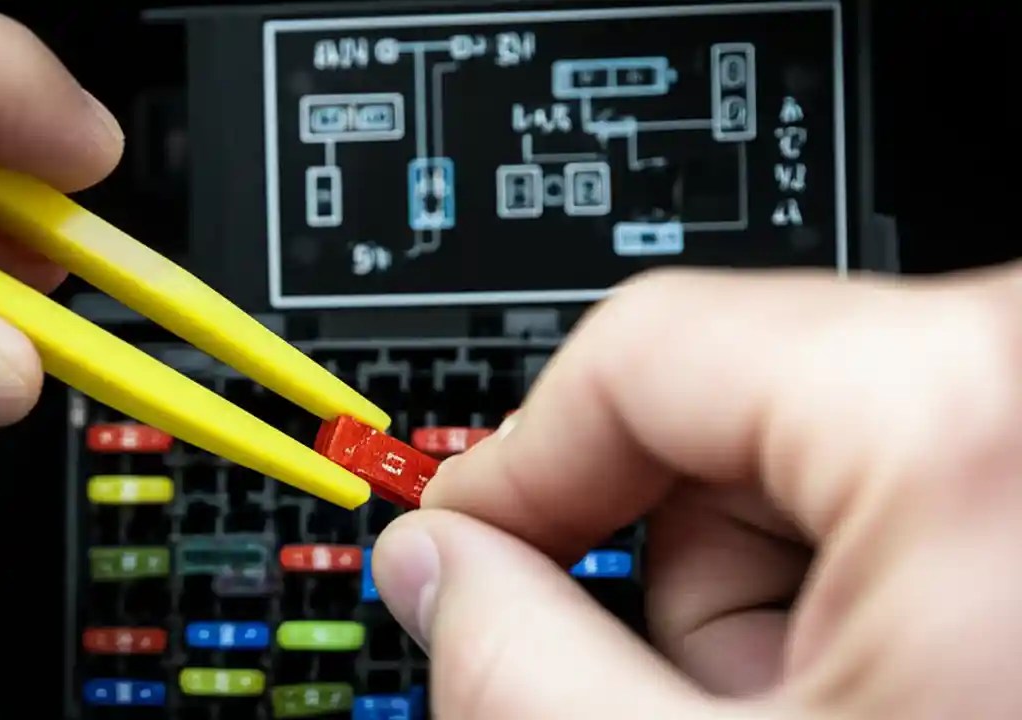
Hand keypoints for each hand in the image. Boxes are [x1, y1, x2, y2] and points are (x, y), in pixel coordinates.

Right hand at [373, 266, 1021, 717]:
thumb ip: (528, 673)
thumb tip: (443, 576)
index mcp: (971, 415)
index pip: (643, 351)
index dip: (523, 465)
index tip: (472, 549)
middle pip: (740, 408)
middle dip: (685, 577)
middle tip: (724, 712)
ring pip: (829, 463)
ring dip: (788, 607)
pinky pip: (918, 492)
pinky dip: (876, 603)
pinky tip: (916, 701)